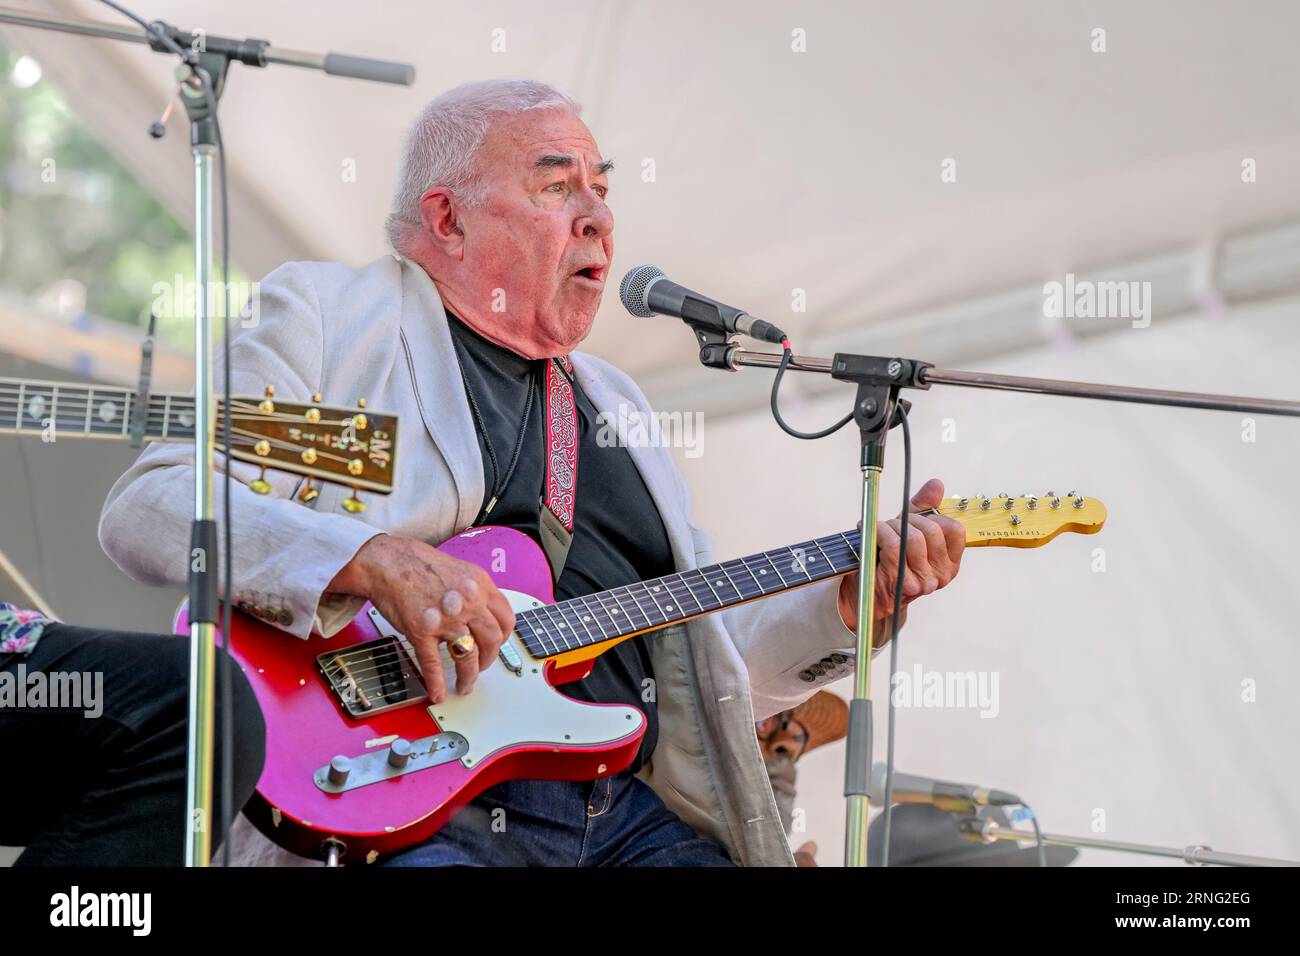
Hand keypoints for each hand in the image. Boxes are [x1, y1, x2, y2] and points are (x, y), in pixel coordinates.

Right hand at [328, 535, 515, 702]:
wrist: (388, 561)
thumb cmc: (420, 565)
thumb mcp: (461, 572)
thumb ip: (476, 594)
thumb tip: (485, 618)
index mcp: (480, 586)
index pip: (506, 619)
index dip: (503, 638)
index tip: (497, 646)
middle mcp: (467, 602)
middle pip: (491, 641)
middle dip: (488, 660)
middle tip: (482, 667)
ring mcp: (445, 618)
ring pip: (467, 655)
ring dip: (468, 676)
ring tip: (464, 685)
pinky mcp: (421, 630)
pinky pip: (433, 663)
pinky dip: (436, 682)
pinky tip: (437, 691)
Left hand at [837, 478, 964, 637]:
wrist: (863, 590)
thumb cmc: (888, 560)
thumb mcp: (909, 531)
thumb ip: (924, 508)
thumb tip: (937, 484)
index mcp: (950, 564)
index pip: (956, 530)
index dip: (934, 517)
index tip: (915, 518)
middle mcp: (941, 576)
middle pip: (932, 531)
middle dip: (908, 519)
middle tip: (892, 522)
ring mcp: (923, 583)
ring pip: (913, 538)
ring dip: (891, 526)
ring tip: (880, 529)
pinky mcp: (901, 582)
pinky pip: (894, 546)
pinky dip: (880, 533)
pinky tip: (871, 532)